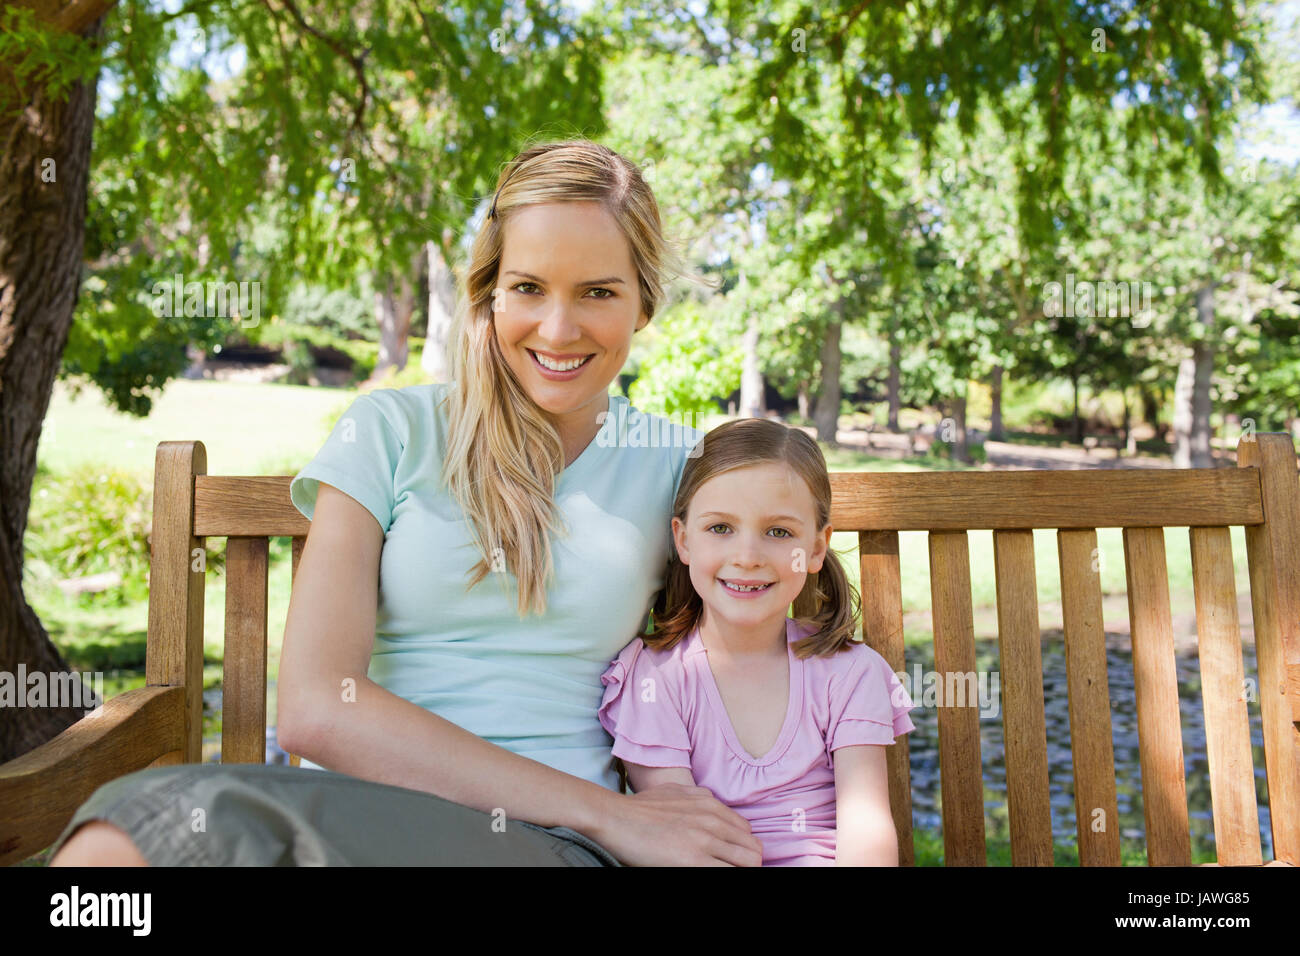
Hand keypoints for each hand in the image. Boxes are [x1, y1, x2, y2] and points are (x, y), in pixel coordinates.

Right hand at [588, 783, 764, 865]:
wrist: (615, 817)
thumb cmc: (639, 808)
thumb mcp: (676, 792)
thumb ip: (698, 797)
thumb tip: (709, 801)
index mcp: (711, 804)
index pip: (746, 832)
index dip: (742, 849)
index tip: (732, 860)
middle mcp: (713, 819)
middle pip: (753, 849)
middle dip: (747, 864)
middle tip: (730, 870)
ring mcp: (706, 840)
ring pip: (749, 863)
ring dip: (740, 871)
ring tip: (719, 871)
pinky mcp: (694, 860)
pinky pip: (728, 873)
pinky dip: (728, 876)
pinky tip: (707, 872)